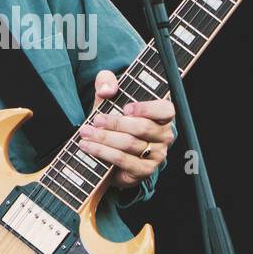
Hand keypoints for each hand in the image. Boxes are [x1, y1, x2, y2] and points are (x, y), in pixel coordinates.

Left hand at [77, 68, 175, 190]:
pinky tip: (88, 147)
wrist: (111, 151)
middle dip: (115, 123)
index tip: (125, 108)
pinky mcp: (144, 171)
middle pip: (142, 128)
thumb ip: (107, 82)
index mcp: (163, 116)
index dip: (147, 109)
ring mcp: (156, 155)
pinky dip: (103, 152)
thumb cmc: (115, 119)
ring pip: (129, 144)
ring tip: (86, 133)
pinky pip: (123, 160)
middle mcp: (164, 136)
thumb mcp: (110, 96)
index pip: (166, 110)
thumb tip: (107, 90)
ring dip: (104, 138)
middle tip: (96, 120)